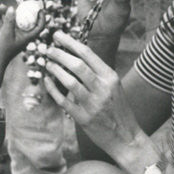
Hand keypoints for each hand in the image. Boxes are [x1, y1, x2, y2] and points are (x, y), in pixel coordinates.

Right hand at [0, 5, 44, 71]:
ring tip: (0, 6)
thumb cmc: (2, 50)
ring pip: (12, 21)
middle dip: (21, 10)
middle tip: (19, 0)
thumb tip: (11, 8)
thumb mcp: (6, 33)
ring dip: (6, 14)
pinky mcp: (4, 36)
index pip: (39, 27)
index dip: (41, 17)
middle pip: (25, 20)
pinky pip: (3, 25)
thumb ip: (9, 20)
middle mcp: (21, 35)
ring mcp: (13, 35)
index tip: (40, 9)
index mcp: (27, 37)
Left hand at [43, 31, 143, 161]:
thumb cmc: (117, 109)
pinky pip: (63, 101)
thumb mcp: (113, 86)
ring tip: (47, 63)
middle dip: (59, 54)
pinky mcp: (83, 118)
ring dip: (55, 70)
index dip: (70, 42)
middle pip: (77, 65)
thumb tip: (74, 54)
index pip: (88, 54)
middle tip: (48, 49)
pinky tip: (47, 81)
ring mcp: (93, 104)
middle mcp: (103, 89)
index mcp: (110, 77)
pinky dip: (53, 89)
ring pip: (69, 82)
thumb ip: (97, 72)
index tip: (57, 35)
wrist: (126, 137)